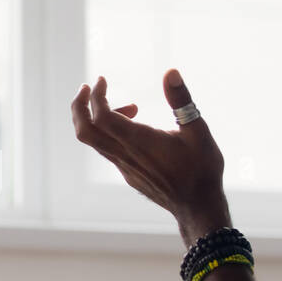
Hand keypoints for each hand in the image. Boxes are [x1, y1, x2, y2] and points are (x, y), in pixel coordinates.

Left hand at [71, 68, 230, 244]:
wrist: (198, 207)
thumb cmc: (202, 170)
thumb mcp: (198, 131)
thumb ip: (181, 101)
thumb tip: (170, 72)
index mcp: (139, 142)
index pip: (101, 116)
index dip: (96, 96)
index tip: (102, 79)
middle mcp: (125, 155)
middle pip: (84, 131)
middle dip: (79, 106)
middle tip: (89, 88)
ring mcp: (124, 167)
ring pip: (94, 141)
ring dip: (96, 118)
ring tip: (129, 107)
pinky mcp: (128, 174)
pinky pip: (107, 150)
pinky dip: (109, 132)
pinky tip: (134, 126)